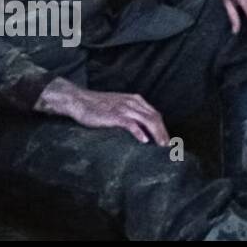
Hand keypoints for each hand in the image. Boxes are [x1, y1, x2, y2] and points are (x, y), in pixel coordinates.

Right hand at [35, 78, 169, 144]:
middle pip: (155, 117)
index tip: (167, 140)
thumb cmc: (97, 106)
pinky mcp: (114, 115)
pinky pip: (130, 123)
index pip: (155, 114)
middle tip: (168, 147)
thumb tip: (139, 128)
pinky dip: (139, 132)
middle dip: (163, 132)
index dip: (163, 127)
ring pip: (147, 120)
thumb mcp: (118, 106)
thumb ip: (130, 113)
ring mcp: (124, 108)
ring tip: (161, 146)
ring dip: (156, 133)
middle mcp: (133, 102)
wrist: (79, 100)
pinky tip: (144, 140)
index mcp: (136, 100)